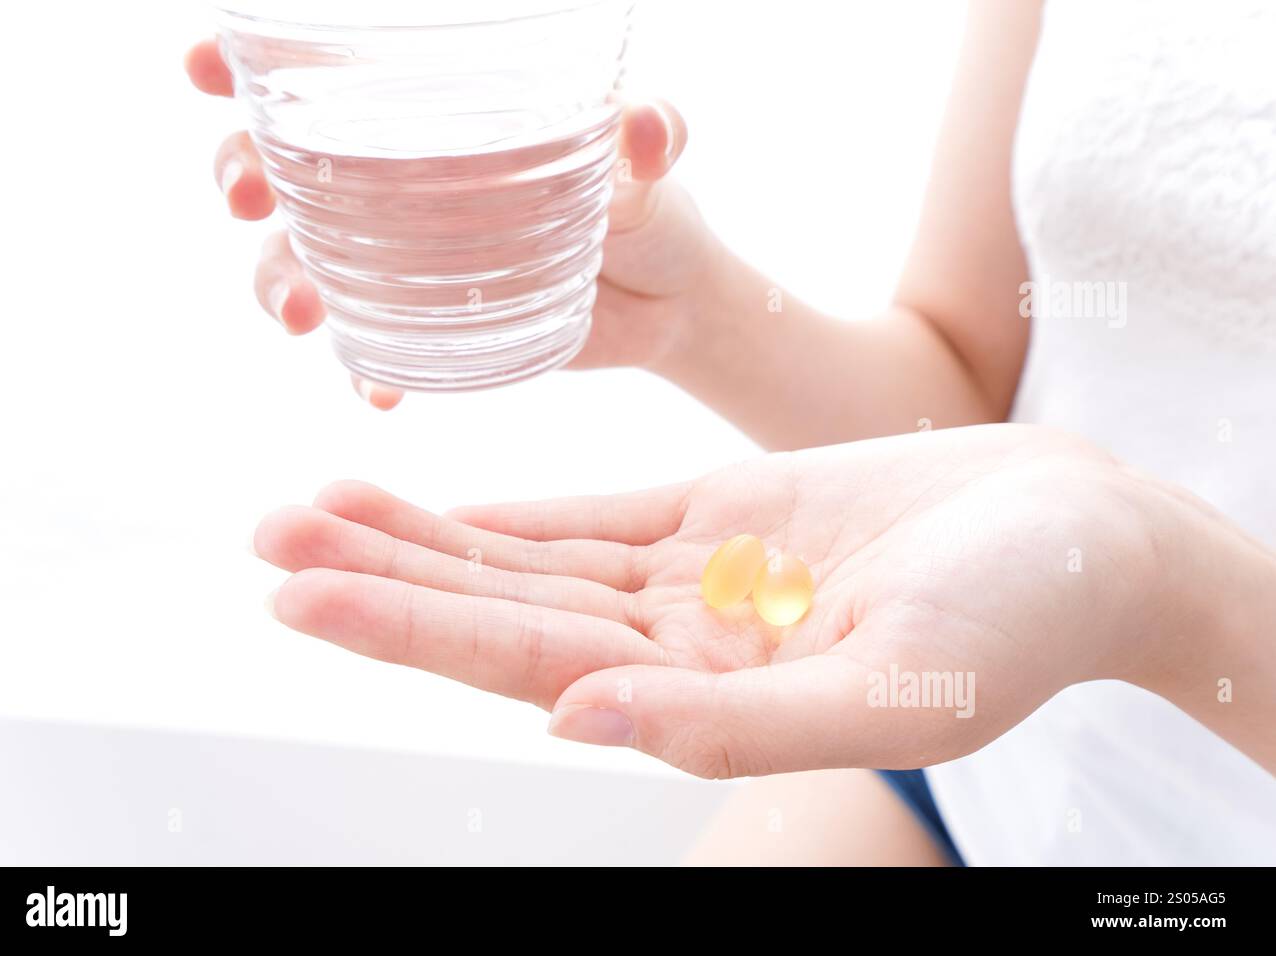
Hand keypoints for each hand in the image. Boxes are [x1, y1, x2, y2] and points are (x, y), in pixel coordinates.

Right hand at [184, 40, 709, 408]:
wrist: (670, 300)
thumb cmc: (649, 203)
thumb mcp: (649, 166)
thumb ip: (648, 136)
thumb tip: (648, 127)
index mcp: (435, 121)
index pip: (323, 82)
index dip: (249, 73)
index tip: (205, 72)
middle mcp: (401, 184)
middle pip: (281, 166)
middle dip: (240, 172)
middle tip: (245, 196)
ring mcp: (406, 259)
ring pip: (304, 262)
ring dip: (279, 282)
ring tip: (297, 311)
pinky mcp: (429, 326)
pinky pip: (371, 349)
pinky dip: (364, 370)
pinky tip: (377, 393)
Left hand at [251, 423, 1216, 778]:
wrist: (1084, 533)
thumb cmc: (1020, 621)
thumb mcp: (895, 690)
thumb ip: (733, 723)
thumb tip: (579, 727)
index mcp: (710, 701)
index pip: (526, 666)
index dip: (409, 629)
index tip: (299, 594)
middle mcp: (680, 649)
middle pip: (500, 612)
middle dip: (382, 578)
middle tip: (269, 539)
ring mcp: (694, 583)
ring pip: (528, 563)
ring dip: (423, 538)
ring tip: (315, 508)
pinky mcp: (721, 518)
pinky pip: (594, 519)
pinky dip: (510, 515)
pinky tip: (436, 508)